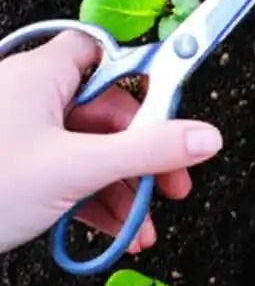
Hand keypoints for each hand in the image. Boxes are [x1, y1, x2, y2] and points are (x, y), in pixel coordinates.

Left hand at [0, 31, 222, 253]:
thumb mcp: (76, 169)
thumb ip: (148, 152)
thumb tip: (205, 136)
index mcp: (42, 76)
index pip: (108, 54)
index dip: (145, 78)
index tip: (174, 108)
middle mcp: (29, 97)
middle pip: (108, 113)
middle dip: (143, 154)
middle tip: (169, 183)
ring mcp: (19, 135)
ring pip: (89, 151)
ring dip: (122, 188)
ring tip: (139, 224)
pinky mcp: (11, 170)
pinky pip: (66, 175)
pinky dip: (92, 201)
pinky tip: (111, 230)